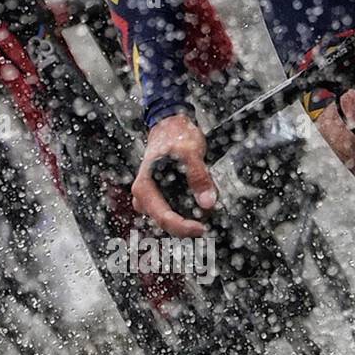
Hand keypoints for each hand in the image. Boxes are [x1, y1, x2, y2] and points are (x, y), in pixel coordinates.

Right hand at [132, 113, 215, 237]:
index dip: (183, 228)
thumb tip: (207, 203)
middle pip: (169, 223)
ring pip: (175, 219)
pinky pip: (178, 212)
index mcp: (144, 188)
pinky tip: (202, 196)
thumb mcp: (190, 152)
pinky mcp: (163, 199)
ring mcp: (154, 199)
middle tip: (210, 208)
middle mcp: (145, 198)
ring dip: (193, 214)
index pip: (164, 218)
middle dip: (191, 220)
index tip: (202, 228)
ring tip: (206, 194)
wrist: (171, 126)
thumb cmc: (175, 136)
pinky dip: (192, 209)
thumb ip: (199, 177)